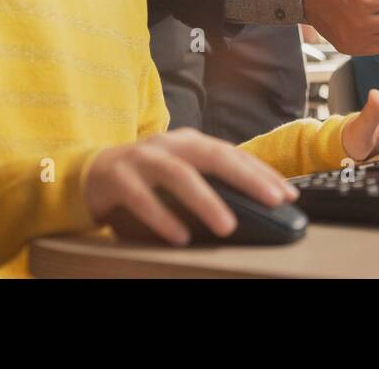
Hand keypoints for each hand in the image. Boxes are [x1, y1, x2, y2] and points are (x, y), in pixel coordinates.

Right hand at [84, 128, 297, 245]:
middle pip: (214, 156)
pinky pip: (142, 198)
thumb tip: (255, 203)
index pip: (233, 154)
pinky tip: (179, 236)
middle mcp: (169, 144)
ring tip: (228, 225)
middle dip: (248, 179)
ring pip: (179, 175)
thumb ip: (211, 181)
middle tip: (273, 201)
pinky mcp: (117, 177)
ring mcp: (142, 158)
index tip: (288, 193)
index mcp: (190, 142)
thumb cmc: (145, 176)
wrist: (90, 173)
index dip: (262, 172)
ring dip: (206, 201)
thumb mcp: (181, 172)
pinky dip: (162, 217)